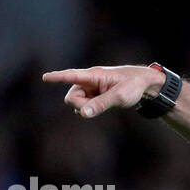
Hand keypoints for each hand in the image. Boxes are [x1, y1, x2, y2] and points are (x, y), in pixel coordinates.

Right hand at [41, 65, 162, 118]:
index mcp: (93, 75)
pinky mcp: (94, 94)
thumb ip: (100, 105)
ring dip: (86, 107)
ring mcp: (91, 88)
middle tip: (96, 109)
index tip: (44, 77)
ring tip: (105, 104)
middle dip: (79, 106)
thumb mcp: (119, 97)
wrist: (144, 83)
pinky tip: (102, 105)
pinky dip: (90, 108)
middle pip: (72, 96)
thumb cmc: (132, 86)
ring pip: (77, 102)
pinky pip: (85, 104)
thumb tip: (82, 114)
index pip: (71, 76)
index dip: (57, 77)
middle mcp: (88, 80)